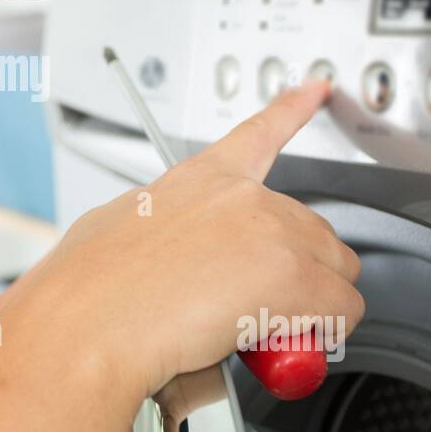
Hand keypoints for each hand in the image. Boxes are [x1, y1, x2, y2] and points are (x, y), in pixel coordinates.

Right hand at [13, 78, 363, 407]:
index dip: (294, 108)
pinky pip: (343, 314)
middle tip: (253, 307)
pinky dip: (326, 333)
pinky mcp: (294, 279)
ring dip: (315, 302)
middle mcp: (242, 197)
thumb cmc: (88, 291)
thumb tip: (175, 266)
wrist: (87, 324)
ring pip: (335, 272)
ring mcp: (272, 233)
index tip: (315, 89)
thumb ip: (169, 237)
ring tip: (258, 330)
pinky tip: (283, 342)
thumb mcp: (122, 235)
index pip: (257, 133)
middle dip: (298, 269)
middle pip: (311, 228)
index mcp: (198, 178)